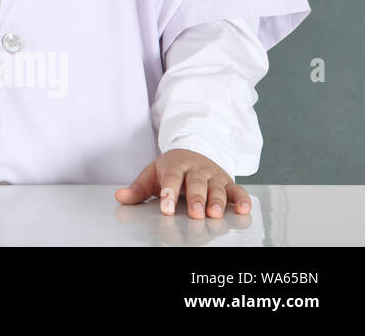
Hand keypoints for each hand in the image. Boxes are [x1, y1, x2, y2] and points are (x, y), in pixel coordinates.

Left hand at [114, 149, 251, 218]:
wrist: (194, 150)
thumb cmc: (171, 168)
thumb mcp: (153, 174)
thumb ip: (138, 188)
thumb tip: (120, 197)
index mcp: (175, 165)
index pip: (171, 178)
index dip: (168, 193)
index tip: (165, 208)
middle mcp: (196, 170)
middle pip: (197, 183)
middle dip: (196, 198)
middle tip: (195, 213)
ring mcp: (213, 176)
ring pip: (217, 188)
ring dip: (217, 201)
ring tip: (215, 214)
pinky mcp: (228, 182)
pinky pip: (238, 190)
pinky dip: (242, 199)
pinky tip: (244, 209)